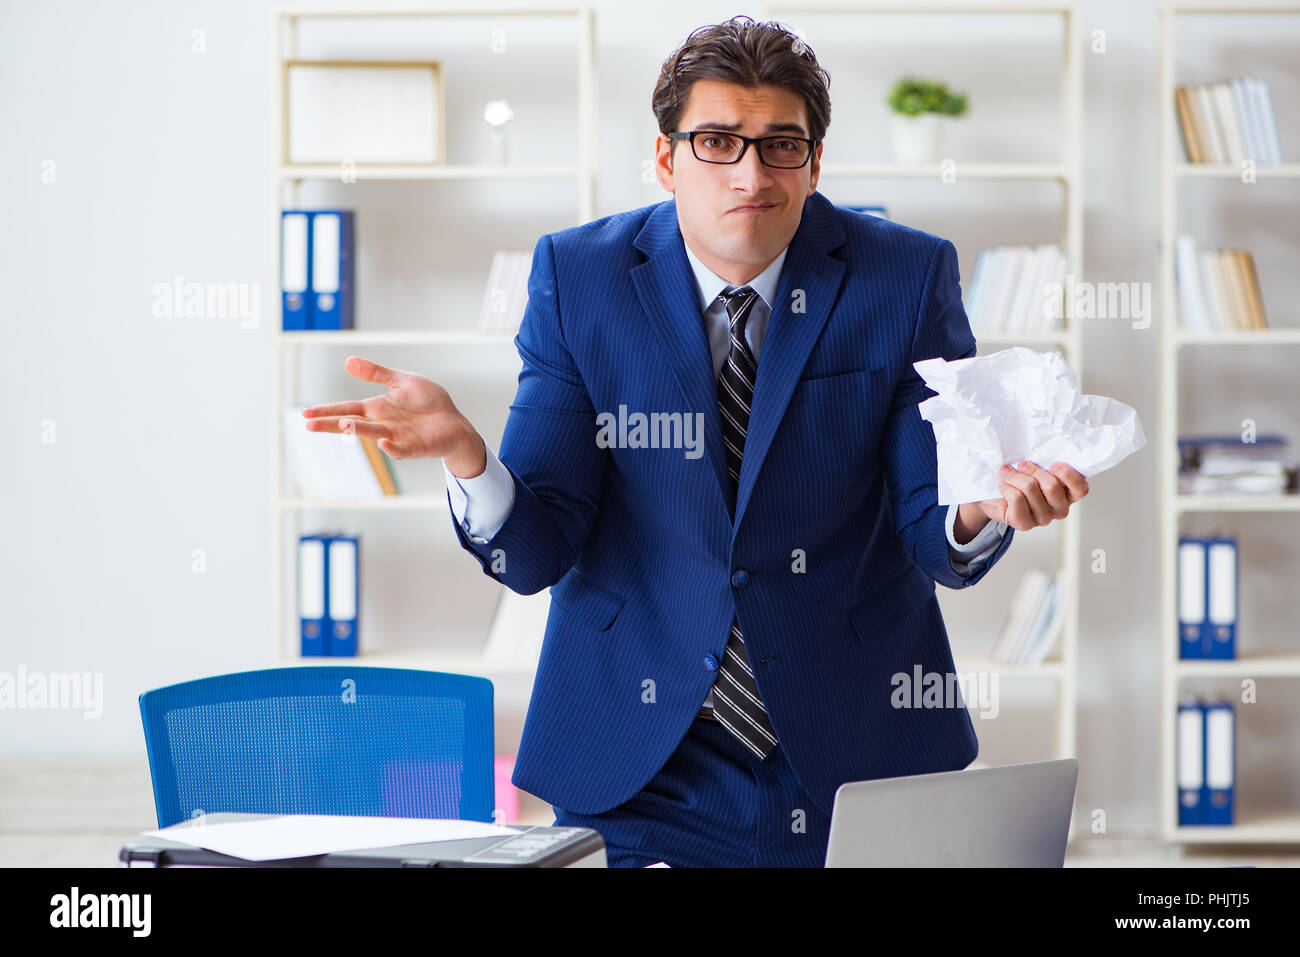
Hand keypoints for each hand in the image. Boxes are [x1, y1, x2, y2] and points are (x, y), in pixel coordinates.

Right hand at [300, 356, 485, 475]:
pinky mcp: (415, 447)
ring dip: (358, 431)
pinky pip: (401, 450)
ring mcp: (398, 437)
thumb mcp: (402, 382)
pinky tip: (383, 442)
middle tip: (309, 425)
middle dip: (332, 424)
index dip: (327, 411)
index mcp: (378, 408)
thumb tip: (348, 361)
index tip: (306, 413)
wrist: (454, 422)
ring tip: (343, 425)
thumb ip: (376, 374)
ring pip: (373, 434)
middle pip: (353, 423)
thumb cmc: (429, 402)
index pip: (347, 409)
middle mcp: (383, 424)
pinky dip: (392, 448)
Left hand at [973, 460, 1088, 532]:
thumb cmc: (1020, 479)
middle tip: (1021, 464)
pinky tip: (1004, 486)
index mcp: (1068, 494)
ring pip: (1031, 490)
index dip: (1068, 475)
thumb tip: (1042, 448)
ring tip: (1007, 473)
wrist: (994, 496)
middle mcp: (1059, 509)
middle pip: (1052, 486)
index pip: (1080, 488)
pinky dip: (1007, 488)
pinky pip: (1017, 500)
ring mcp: (1043, 518)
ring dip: (1014, 477)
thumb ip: (1046, 461)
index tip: (1053, 463)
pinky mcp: (1025, 524)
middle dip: (1032, 470)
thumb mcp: (1036, 467)